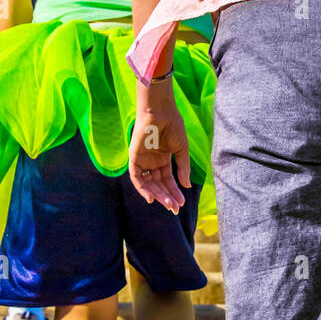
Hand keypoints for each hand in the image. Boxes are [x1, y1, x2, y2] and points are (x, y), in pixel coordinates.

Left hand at [128, 87, 190, 213]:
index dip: (174, 192)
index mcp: (163, 159)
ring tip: (168, 204)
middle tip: (175, 208)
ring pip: (148, 183)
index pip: (167, 180)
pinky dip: (142, 188)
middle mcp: (152, 161)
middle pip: (158, 184)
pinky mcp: (134, 157)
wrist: (161, 111)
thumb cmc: (173, 126)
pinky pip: (136, 177)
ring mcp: (143, 159)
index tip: (182, 203)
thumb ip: (183, 168)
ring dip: (157, 195)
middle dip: (167, 197)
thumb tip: (186, 186)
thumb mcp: (181, 150)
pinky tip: (151, 198)